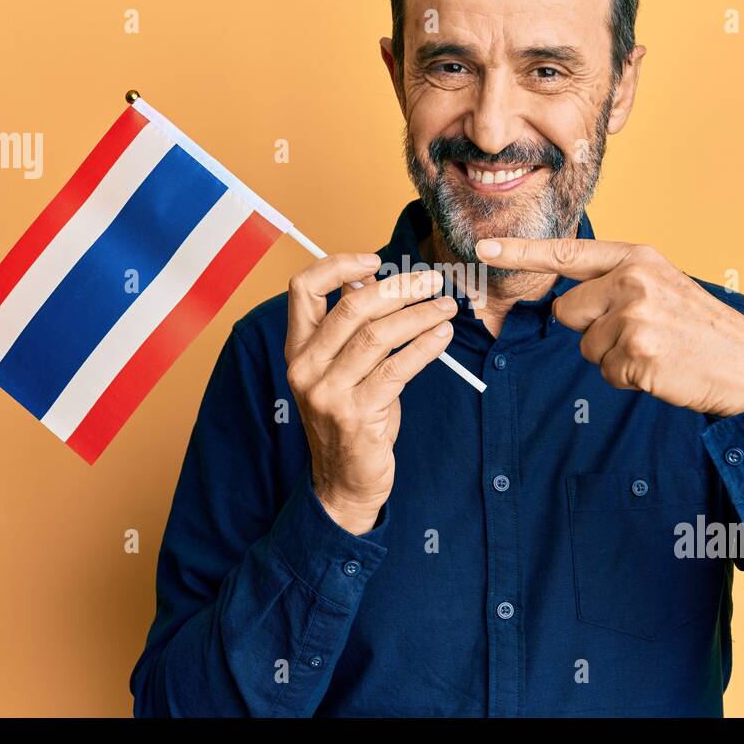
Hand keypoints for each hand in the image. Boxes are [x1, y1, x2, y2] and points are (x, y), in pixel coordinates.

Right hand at [285, 254, 455, 533]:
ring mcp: (328, 393)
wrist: (345, 483)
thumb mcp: (343, 370)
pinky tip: (442, 336)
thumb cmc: (351, 418)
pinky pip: (396, 369)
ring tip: (446, 306)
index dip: (338, 266)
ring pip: (377, 336)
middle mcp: (305, 368)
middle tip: (432, 279)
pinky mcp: (356, 415)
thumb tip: (374, 277)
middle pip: (351, 307)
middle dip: (398, 287)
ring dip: (418, 314)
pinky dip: (424, 347)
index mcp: (298, 349)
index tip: (375, 260)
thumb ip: (353, 328)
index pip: (304, 289)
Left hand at [476, 237, 743, 416]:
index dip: (520, 252)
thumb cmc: (699, 330)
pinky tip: (659, 368)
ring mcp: (635, 316)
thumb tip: (565, 303)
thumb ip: (615, 284)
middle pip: (567, 310)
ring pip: (584, 345)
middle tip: (640, 334)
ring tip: (654, 351)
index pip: (567, 252)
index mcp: (637, 258)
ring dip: (612, 357)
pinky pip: (604, 371)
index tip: (482, 249)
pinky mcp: (637, 353)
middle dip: (591, 329)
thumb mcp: (662, 287)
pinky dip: (627, 377)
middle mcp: (632, 279)